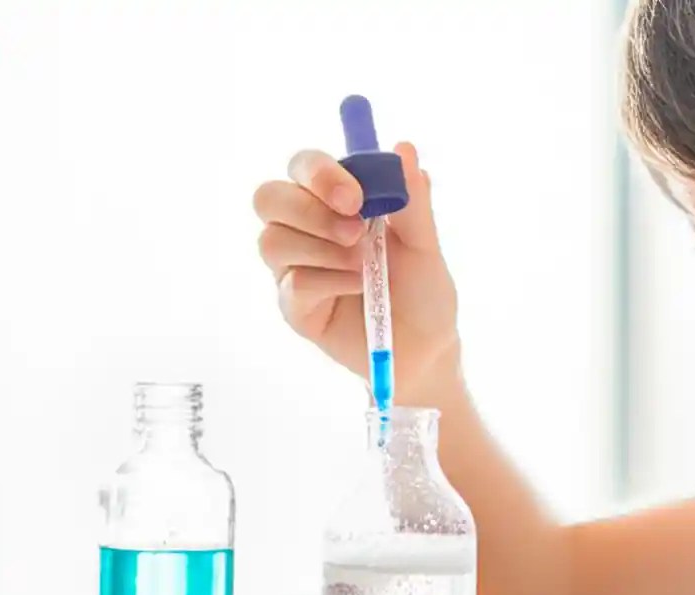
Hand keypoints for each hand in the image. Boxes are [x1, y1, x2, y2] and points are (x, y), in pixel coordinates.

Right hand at [252, 142, 461, 404]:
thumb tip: (405, 146)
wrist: (426, 348)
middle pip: (268, 197)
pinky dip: (329, 281)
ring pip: (272, 240)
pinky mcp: (294, 306)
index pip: (303, 167)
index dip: (320, 173)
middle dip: (310, 209)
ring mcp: (295, 268)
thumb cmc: (423, 291)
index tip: (356, 197)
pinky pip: (293, 283)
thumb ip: (413, 200)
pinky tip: (357, 288)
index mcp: (334, 203)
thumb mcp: (425, 243)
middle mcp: (306, 229)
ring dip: (322, 248)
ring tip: (363, 265)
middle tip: (356, 229)